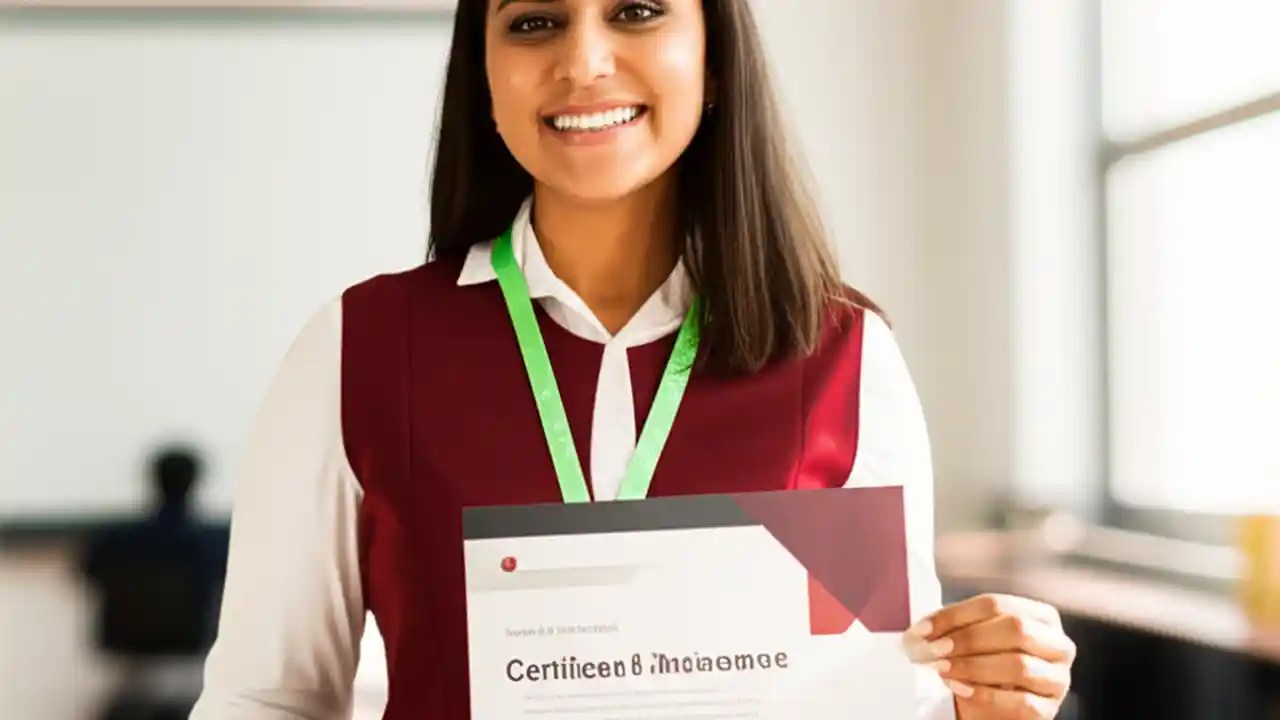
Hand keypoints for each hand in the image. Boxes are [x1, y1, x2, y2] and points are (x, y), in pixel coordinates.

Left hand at [903, 593, 1075, 718]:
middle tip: (934, 650)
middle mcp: (1057, 644)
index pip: (996, 604)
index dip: (955, 615)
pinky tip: (959, 689)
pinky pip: (1020, 702)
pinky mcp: (1048, 710)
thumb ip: (952, 629)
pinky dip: (984, 694)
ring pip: (1019, 666)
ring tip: (942, 669)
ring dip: (973, 667)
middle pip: (1015, 629)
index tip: (923, 629)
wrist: (992, 705)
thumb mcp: (972, 640)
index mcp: (1040, 616)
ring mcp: (1057, 678)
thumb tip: (921, 631)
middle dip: (968, 639)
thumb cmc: (983, 665)